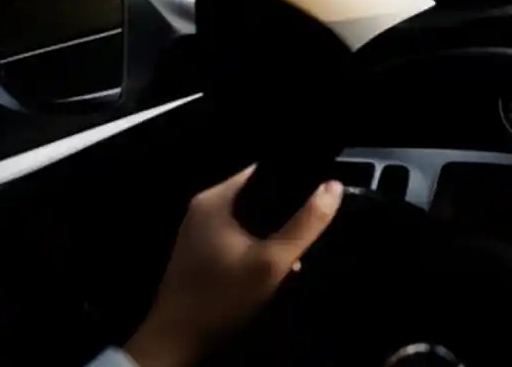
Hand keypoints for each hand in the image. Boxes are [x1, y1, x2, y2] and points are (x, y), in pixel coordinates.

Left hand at [124, 166, 342, 366]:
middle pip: (259, 196)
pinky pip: (239, 235)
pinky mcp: (201, 250)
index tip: (319, 197)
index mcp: (216, 199)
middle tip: (309, 231)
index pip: (264, 171)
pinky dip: (258, 245)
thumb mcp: (271, 262)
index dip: (295, 180)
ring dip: (274, 233)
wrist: (178, 340)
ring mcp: (200, 229)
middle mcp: (205, 207)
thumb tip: (334, 187)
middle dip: (286, 213)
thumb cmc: (222, 296)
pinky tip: (274, 265)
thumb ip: (305, 224)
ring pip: (250, 218)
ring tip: (296, 251)